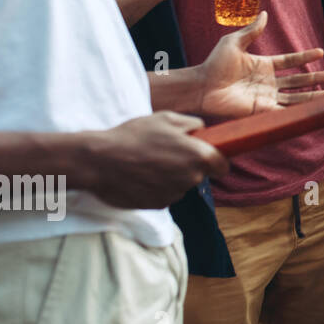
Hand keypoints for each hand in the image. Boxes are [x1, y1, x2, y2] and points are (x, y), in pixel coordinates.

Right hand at [85, 112, 228, 208]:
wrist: (100, 161)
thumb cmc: (134, 135)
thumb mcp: (166, 118)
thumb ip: (192, 125)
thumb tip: (203, 131)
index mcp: (199, 156)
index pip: (222, 166)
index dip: (216, 160)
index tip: (205, 156)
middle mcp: (192, 178)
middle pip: (200, 175)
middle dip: (190, 166)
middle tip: (168, 153)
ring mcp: (175, 194)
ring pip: (182, 185)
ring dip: (173, 177)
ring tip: (149, 163)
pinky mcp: (158, 205)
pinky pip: (166, 194)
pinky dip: (158, 187)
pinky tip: (142, 175)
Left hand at [197, 12, 323, 117]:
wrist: (202, 87)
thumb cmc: (214, 64)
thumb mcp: (234, 42)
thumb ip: (251, 31)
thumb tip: (264, 14)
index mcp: (263, 65)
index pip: (290, 61)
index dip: (305, 57)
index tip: (320, 52)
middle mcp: (268, 82)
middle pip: (298, 81)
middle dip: (316, 78)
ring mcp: (266, 97)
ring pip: (296, 97)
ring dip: (314, 96)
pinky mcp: (262, 111)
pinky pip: (284, 111)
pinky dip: (299, 110)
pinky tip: (313, 108)